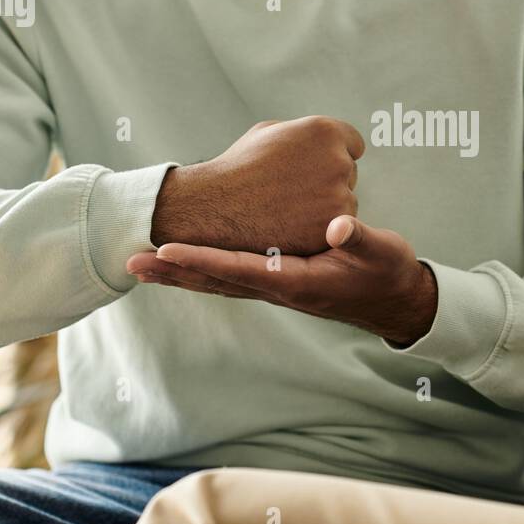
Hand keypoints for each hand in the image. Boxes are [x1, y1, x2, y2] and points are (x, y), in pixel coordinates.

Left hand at [128, 215, 438, 345]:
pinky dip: (201, 269)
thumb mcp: (380, 251)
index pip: (240, 269)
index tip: (166, 250)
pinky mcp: (277, 281)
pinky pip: (229, 276)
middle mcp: (278, 288)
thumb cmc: (386, 271)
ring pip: (217, 281)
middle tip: (129, 262)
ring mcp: (275, 287)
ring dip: (178, 273)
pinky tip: (182, 263)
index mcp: (297, 280)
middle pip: (215, 281)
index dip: (202, 260)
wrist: (393, 299)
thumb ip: (359, 238)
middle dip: (173, 272)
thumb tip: (337, 224)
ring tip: (141, 264)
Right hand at [151, 116, 363, 255]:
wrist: (215, 208)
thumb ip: (303, 134)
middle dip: (329, 180)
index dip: (332, 155)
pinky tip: (292, 227)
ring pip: (346, 202)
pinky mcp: (332, 228)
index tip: (314, 168)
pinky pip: (337, 229)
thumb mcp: (269, 133)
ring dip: (327, 207)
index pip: (352, 143)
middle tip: (294, 191)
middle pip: (348, 173)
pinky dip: (321, 230)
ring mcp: (338, 196)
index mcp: (325, 131)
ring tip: (289, 210)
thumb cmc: (238, 167)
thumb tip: (323, 139)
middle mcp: (338, 161)